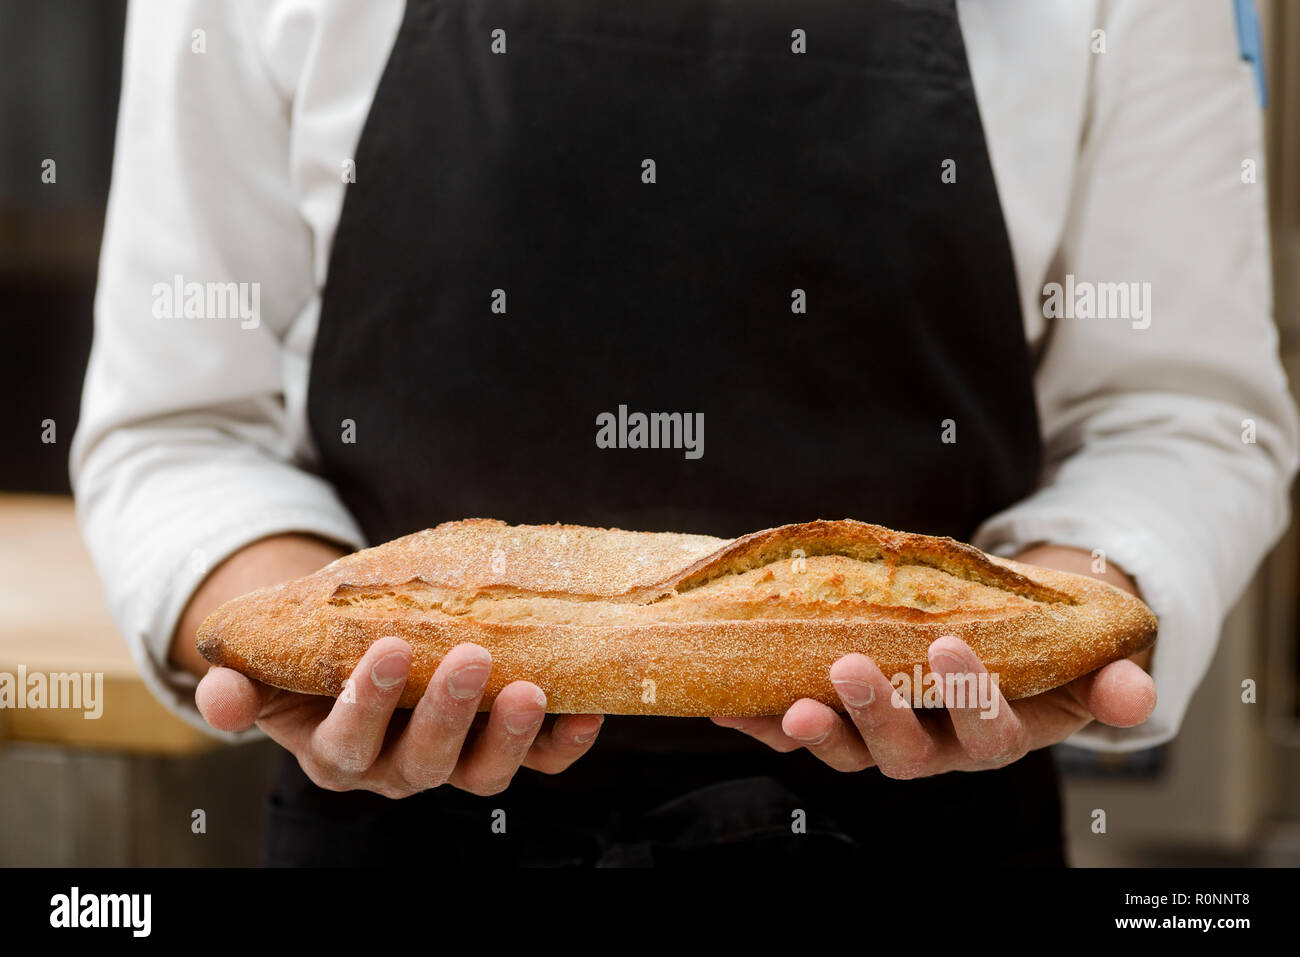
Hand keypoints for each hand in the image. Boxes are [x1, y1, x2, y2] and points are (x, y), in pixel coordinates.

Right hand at [197, 640, 602, 797]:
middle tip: (469, 658)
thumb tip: (214, 691)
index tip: (386, 649)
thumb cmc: (315, 657)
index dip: (366, 702)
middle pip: (424, 761)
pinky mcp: (499, 751)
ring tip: (532, 689)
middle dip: (447, 713)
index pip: (348, 740)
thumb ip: (241, 683)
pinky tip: (587, 709)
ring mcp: (453, 763)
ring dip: (510, 736)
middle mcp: (397, 768)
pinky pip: (540, 764)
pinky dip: (564, 743)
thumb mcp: (271, 669)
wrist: (362, 650)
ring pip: (482, 773)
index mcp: (337, 750)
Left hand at [710, 545, 1156, 776]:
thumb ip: (1106, 678)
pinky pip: (797, 730)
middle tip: (852, 668)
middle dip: (878, 716)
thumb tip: (1136, 690)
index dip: (970, 700)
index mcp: (995, 734)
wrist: (988, 633)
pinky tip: (733, 704)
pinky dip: (761, 720)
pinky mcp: (837, 719)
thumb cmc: (1035, 646)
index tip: (951, 648)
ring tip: (785, 706)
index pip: (988, 734)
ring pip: (846, 751)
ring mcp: (880, 736)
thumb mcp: (1080, 659)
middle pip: (905, 754)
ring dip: (816, 732)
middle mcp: (935, 746)